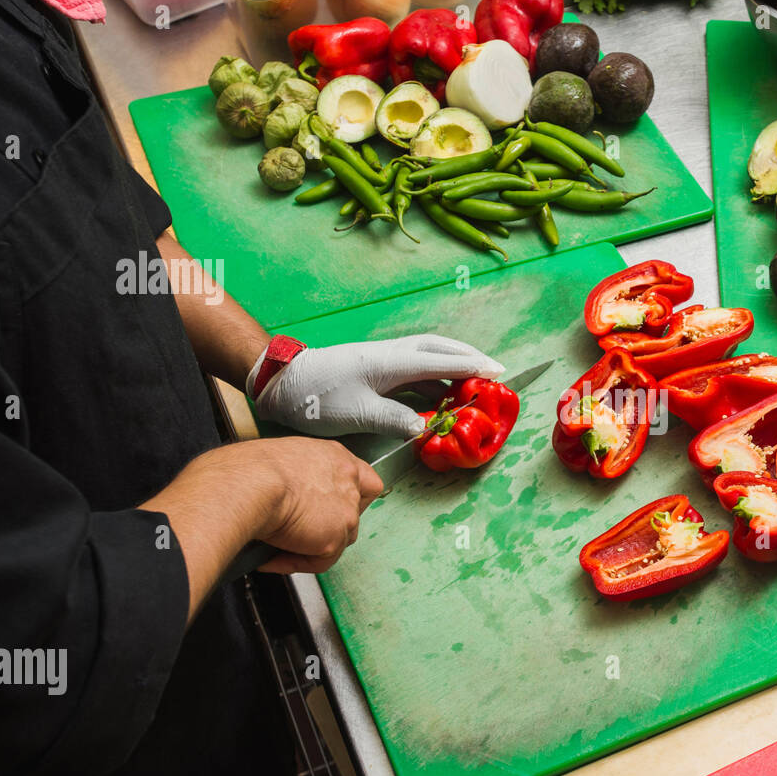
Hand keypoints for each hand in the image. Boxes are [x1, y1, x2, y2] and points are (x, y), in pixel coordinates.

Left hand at [250, 334, 503, 438]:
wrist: (280, 383)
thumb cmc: (317, 397)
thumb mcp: (358, 413)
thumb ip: (395, 419)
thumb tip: (426, 427)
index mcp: (389, 362)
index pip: (439, 361)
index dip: (470, 366)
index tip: (496, 371)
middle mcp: (389, 355)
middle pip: (437, 348)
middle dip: (466, 356)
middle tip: (491, 369)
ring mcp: (380, 360)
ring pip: (425, 357)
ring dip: (450, 365)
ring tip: (471, 381)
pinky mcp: (372, 370)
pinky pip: (412, 369)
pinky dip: (431, 378)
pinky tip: (438, 394)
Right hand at [253, 437, 383, 574]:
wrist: (248, 484)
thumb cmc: (250, 469)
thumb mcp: (279, 461)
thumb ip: (296, 477)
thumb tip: (285, 494)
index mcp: (335, 457)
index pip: (363, 479)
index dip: (347, 497)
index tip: (329, 507)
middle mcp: (347, 481)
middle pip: (352, 513)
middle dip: (326, 525)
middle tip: (296, 529)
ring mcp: (346, 511)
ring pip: (338, 539)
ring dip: (309, 546)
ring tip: (277, 544)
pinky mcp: (334, 538)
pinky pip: (319, 561)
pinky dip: (294, 562)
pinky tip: (271, 557)